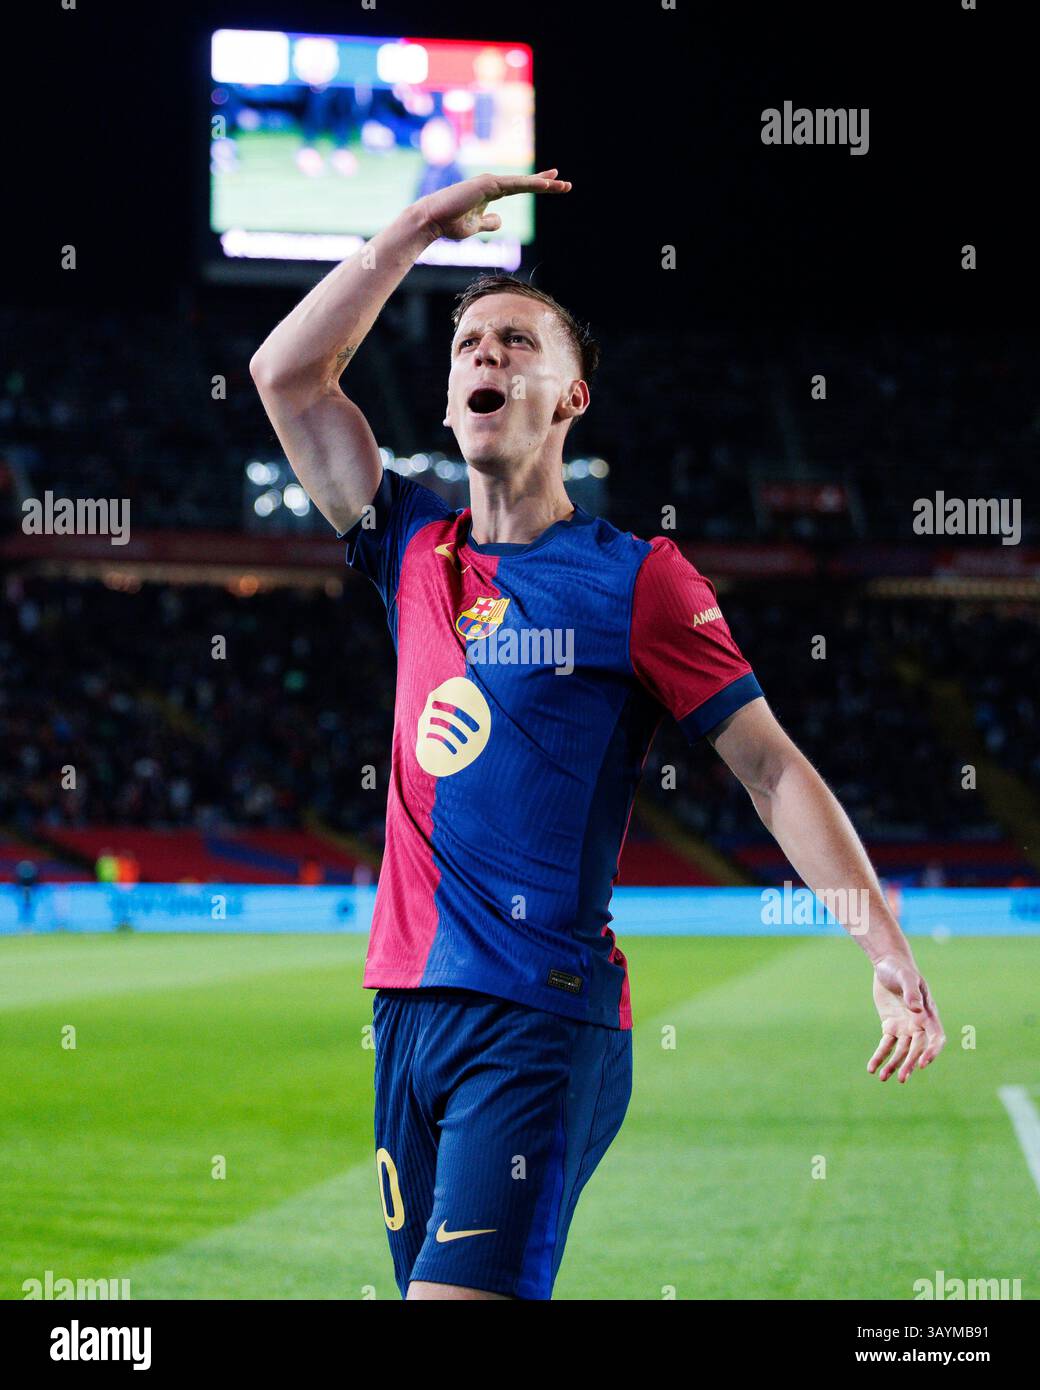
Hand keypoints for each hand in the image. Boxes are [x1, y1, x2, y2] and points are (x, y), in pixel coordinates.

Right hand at [418, 169, 570, 241]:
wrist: (431, 220)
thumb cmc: (449, 224)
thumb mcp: (475, 226)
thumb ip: (488, 222)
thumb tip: (501, 221)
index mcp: (490, 193)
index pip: (518, 188)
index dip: (535, 185)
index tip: (552, 184)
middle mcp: (491, 184)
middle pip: (524, 183)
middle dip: (545, 183)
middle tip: (565, 184)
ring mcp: (489, 182)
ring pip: (522, 182)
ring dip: (543, 183)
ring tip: (561, 184)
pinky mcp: (487, 184)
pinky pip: (514, 185)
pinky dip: (530, 183)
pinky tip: (545, 184)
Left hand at [867, 954, 945, 1082]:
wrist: (887, 965)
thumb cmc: (900, 969)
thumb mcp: (906, 978)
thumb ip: (912, 993)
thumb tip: (916, 1010)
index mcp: (929, 1014)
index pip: (935, 1038)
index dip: (931, 1052)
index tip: (922, 1064)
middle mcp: (919, 1025)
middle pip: (917, 1049)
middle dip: (910, 1064)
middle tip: (902, 1078)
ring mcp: (905, 1028)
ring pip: (901, 1051)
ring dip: (893, 1065)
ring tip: (882, 1078)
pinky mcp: (891, 1027)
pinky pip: (886, 1045)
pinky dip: (879, 1056)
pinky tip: (871, 1068)